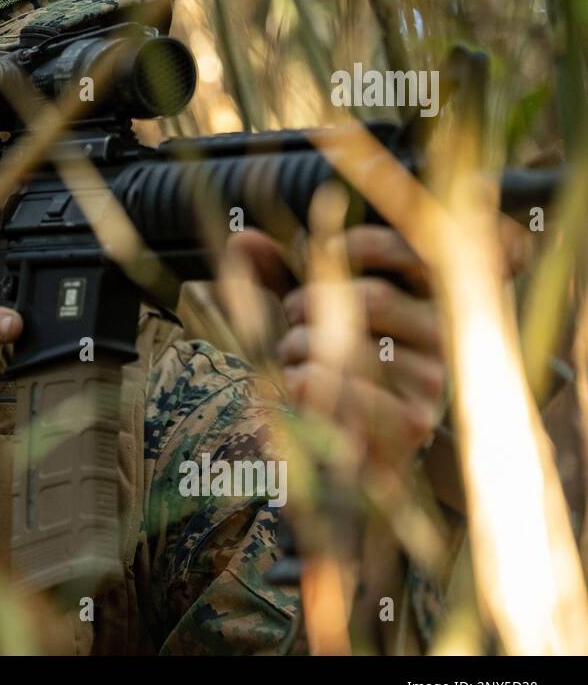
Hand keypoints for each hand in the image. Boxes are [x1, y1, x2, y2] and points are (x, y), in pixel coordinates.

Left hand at [226, 225, 444, 465]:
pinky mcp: (415, 422)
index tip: (308, 252)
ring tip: (289, 356)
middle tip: (290, 316)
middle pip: (376, 298)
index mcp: (427, 296)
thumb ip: (280, 275)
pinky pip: (352, 391)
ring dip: (301, 347)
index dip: (358, 245)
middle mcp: (443, 334)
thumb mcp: (307, 312)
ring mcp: (434, 379)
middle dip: (313, 303)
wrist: (350, 445)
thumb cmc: (331, 361)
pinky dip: (308, 382)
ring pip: (356, 344)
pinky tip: (297, 383)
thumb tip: (242, 239)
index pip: (409, 252)